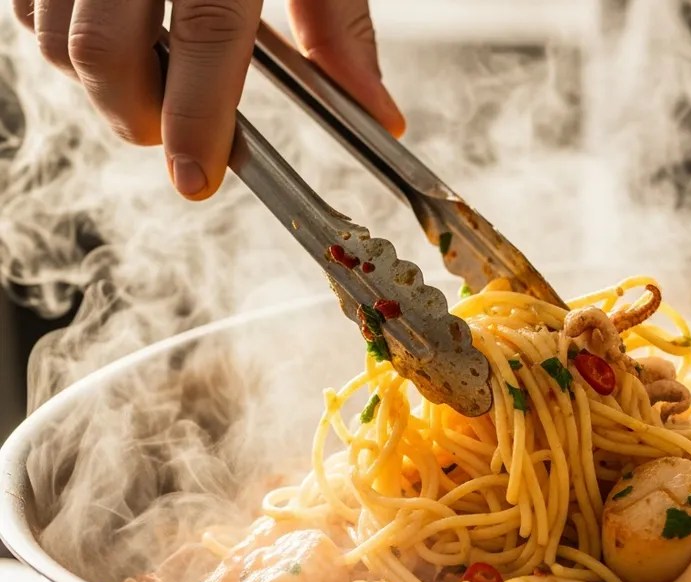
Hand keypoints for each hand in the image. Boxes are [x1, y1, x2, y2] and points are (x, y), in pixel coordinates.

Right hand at [12, 0, 405, 199]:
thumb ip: (338, 23)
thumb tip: (375, 110)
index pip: (204, 38)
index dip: (198, 119)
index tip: (200, 177)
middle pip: (104, 48)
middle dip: (136, 116)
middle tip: (175, 137)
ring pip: (49, 33)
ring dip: (94, 83)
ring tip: (148, 83)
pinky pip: (21, 3)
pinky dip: (57, 36)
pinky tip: (106, 35)